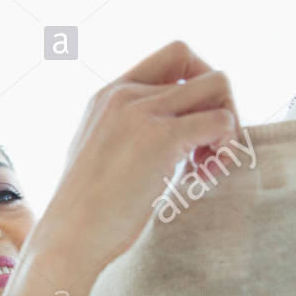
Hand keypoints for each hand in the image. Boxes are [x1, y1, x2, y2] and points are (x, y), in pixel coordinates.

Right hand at [0, 41, 237, 295]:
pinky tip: (204, 177)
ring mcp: (141, 113)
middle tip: (208, 148)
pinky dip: (226, 148)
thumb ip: (129, 132)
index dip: (197, 86)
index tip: (193, 127)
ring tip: (207, 166)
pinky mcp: (160, 139)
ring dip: (227, 124)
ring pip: (218, 86)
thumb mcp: (100, 154)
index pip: (173, 57)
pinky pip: (220, 122)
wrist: (68, 238)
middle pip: (201, 68)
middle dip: (219, 103)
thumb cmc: (84, 212)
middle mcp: (123, 94)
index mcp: (107, 94)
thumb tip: (177, 138)